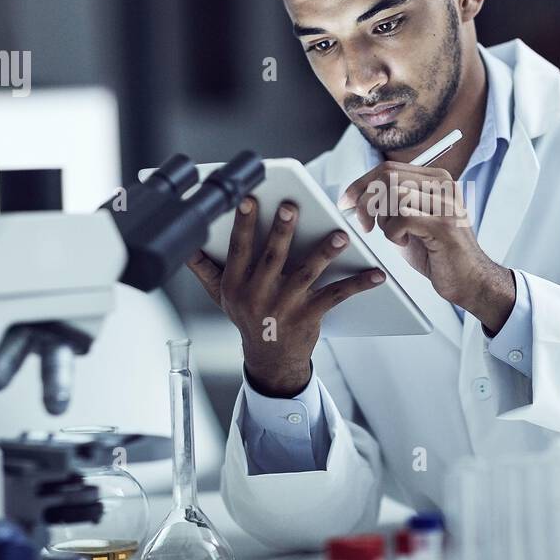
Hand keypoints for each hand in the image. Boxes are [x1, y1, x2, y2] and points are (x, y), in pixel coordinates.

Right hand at [186, 196, 384, 396]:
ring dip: (324, 253)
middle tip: (292, 207)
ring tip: (340, 235)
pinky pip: (335, 296)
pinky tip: (376, 274)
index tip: (249, 200)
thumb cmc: (249, 317)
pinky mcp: (309, 317)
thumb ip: (204, 269)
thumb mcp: (221, 296)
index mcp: (236, 285)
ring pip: (306, 274)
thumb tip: (184, 246)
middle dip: (281, 231)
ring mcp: (285, 307)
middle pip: (272, 258)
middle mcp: (258, 296)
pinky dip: (358, 284)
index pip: (238, 249)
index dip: (243, 224)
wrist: (269, 360)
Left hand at [338, 161, 514, 332]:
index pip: (389, 168)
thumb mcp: (413, 219)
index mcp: (437, 179)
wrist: (469, 279)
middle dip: (366, 201)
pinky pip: (402, 218)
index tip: (348, 202)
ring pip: (394, 195)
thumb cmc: (437, 252)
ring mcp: (446, 203)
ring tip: (395, 235)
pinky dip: (393, 233)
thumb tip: (358, 194)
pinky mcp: (444, 225)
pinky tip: (405, 242)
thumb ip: (393, 202)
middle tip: (365, 224)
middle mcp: (444, 185)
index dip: (362, 184)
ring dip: (384, 220)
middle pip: (388, 176)